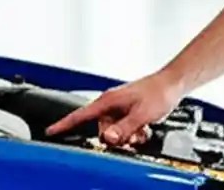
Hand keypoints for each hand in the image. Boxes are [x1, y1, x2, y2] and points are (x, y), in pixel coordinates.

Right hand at [45, 70, 184, 146]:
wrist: (172, 84)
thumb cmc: (158, 93)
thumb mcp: (141, 115)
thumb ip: (123, 128)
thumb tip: (108, 138)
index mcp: (108, 101)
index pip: (80, 115)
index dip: (64, 124)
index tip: (51, 130)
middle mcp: (110, 103)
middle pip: (101, 130)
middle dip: (115, 138)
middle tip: (132, 136)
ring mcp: (118, 107)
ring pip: (113, 131)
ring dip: (126, 136)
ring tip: (140, 130)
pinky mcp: (126, 110)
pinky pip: (122, 127)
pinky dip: (131, 132)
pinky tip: (142, 128)